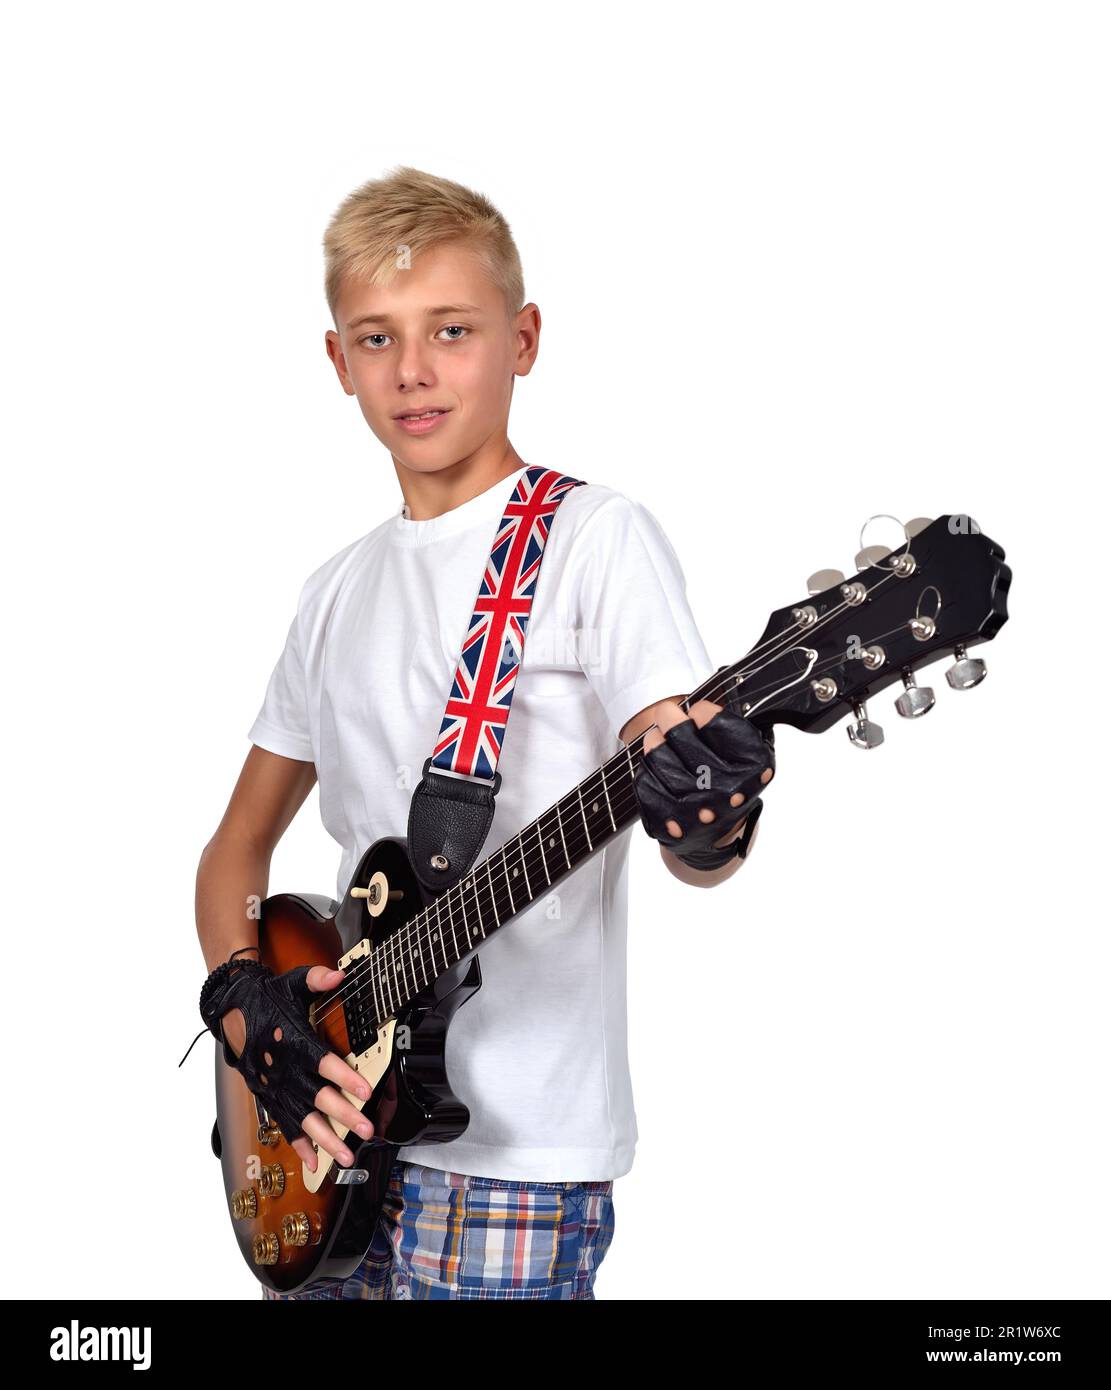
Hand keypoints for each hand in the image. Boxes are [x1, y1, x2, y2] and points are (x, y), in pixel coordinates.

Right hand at [213, 963, 374, 1172]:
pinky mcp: (267, 1095)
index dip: (344, 1076)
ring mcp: (274, 1086)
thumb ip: (317, 979)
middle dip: (343, 1116)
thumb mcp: (292, 982)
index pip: (322, 1062)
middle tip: (366, 1130)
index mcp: (293, 1041)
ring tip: (345, 1156)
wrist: (230, 1012)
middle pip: (317, 1097)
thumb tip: (338, 975)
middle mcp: (283, 1069)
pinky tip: (312, 1160)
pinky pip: (283, 1123)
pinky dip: (297, 1143)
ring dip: (325, 1139)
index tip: (365, 1089)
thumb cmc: (268, 998)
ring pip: (302, 1118)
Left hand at [635, 699, 774, 868]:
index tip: (698, 710)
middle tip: (666, 712)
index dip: (704, 711)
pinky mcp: (670, 824)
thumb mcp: (748, 749)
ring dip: (654, 743)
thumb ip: (737, 720)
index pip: (721, 725)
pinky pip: (646, 784)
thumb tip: (724, 681)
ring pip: (660, 760)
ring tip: (657, 737)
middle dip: (670, 719)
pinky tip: (655, 767)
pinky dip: (646, 770)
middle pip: (684, 739)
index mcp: (756, 769)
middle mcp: (730, 793)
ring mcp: (699, 813)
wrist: (716, 833)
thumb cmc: (730, 778)